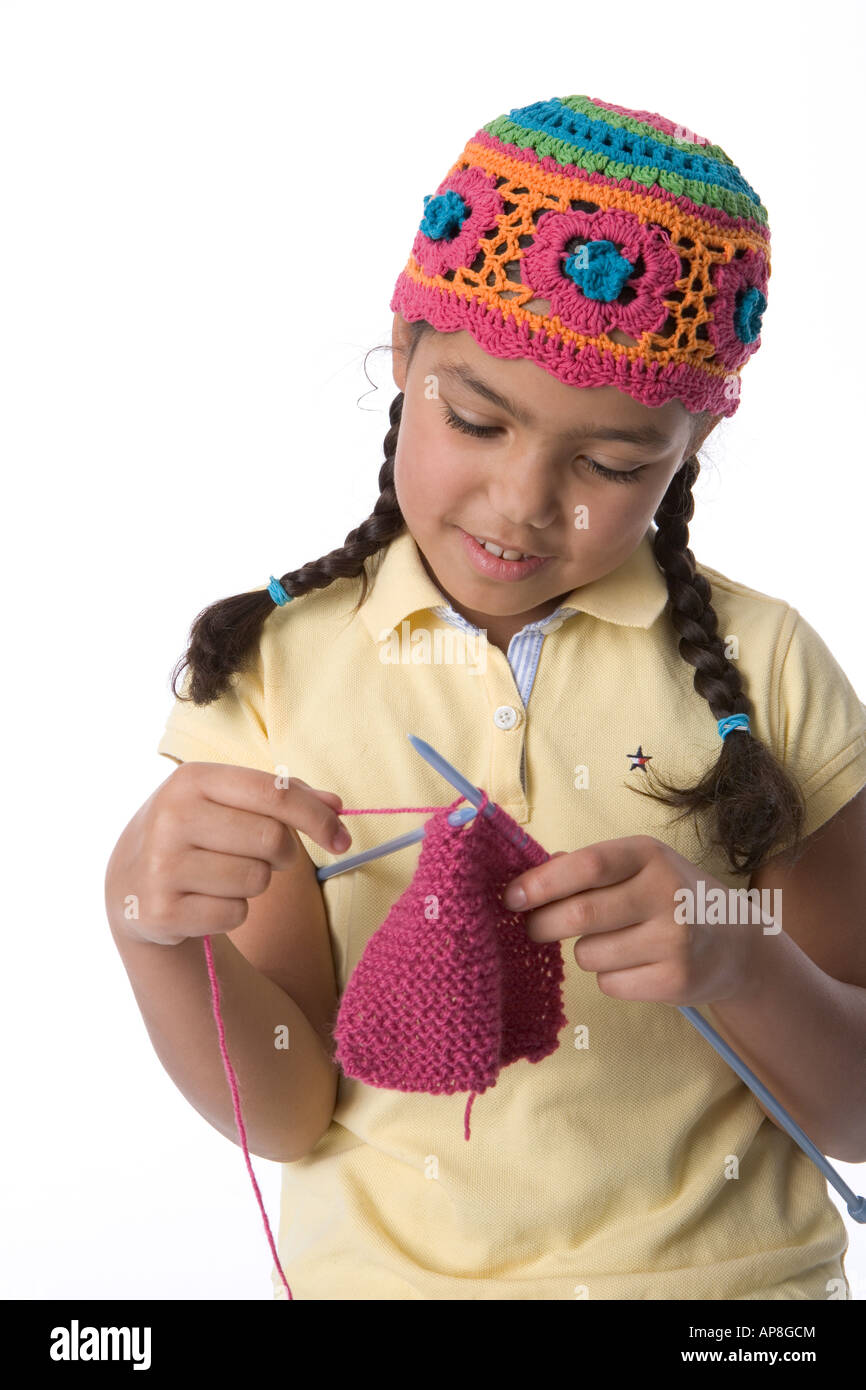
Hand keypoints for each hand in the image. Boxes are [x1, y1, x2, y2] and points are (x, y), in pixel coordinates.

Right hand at [104, 764, 350, 947]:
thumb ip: (285, 797)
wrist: (129, 882)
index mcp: (193, 779)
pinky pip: (235, 914)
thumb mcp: (227, 801)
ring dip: (255, 883)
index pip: (274, 793)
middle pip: (271, 839)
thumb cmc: (196, 832)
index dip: (317, 817)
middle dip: (283, 854)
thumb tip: (336, 805)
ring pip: (256, 880)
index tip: (341, 838)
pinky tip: (206, 899)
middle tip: (267, 857)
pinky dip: (234, 911)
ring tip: (225, 875)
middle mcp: (172, 817)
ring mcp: (162, 865)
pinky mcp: (162, 911)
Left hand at [501, 836, 762, 1005]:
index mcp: (649, 855)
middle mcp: (666, 893)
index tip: (511, 897)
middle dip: (541, 925)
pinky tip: (635, 964)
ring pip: (589, 955)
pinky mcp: (676, 981)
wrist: (738, 943)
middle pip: (579, 914)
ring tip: (610, 943)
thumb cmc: (669, 895)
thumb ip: (587, 867)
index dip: (540, 883)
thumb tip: (525, 881)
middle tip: (533, 928)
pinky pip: (610, 984)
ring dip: (584, 952)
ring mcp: (675, 940)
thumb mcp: (639, 865)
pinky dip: (610, 977)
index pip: (585, 866)